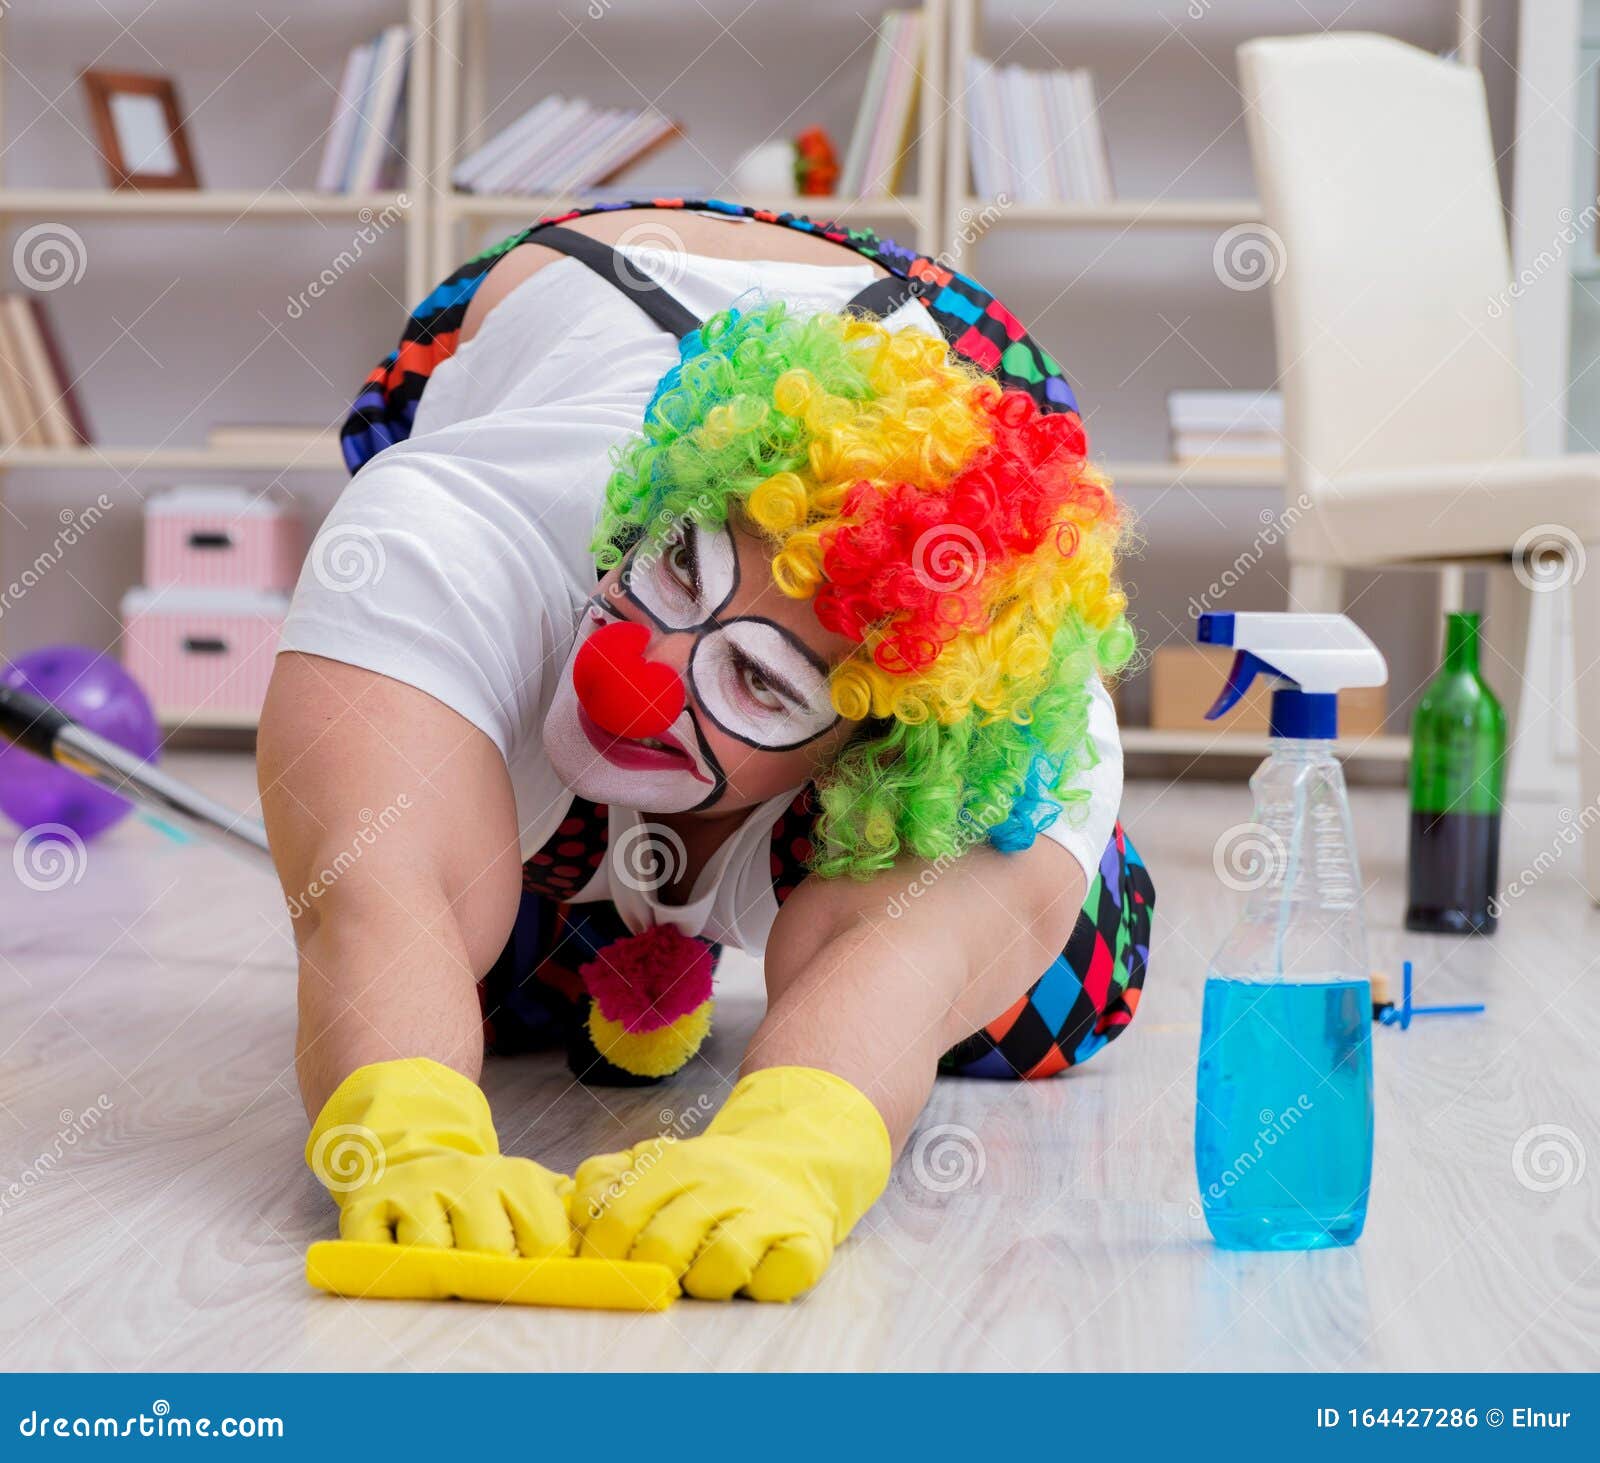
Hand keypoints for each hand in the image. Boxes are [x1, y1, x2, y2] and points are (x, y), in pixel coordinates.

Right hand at [306, 1057, 573, 1256]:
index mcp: (515, 1176)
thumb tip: (597, 1225)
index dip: (538, 1268)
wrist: (406, 1148)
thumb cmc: (476, 1191)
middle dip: (487, 1277)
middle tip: (479, 1276)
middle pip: (489, 1253)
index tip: (526, 1270)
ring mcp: (413, 1190)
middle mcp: (465, 1176)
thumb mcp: (526, 1187)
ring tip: (439, 1267)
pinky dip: (383, 1270)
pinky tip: (396, 1261)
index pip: (545, 1242)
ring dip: (435, 1276)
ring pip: (431, 1257)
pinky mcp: (363, 1208)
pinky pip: (372, 1257)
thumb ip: (564, 1208)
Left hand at [571, 1066, 890, 1300]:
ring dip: (707, 1285)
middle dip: (653, 1278)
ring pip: (718, 1270)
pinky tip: (756, 1273)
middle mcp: (721, 1182)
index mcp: (675, 1163)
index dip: (602, 1259)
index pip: (615, 1221)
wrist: (796, 1158)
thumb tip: (577, 1211)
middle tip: (663, 1278)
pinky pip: (774, 1281)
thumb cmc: (709, 1179)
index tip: (611, 1270)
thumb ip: (605, 1179)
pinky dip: (760, 1286)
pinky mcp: (807, 1242)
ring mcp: (767, 1211)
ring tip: (710, 1273)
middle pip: (661, 1249)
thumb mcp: (655, 1164)